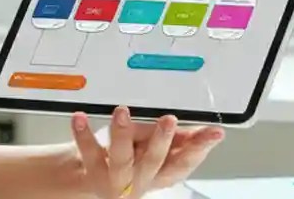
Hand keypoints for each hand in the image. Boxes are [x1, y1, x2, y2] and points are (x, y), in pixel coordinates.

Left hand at [70, 106, 223, 197]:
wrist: (96, 181)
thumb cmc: (133, 164)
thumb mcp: (161, 155)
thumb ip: (182, 142)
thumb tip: (209, 130)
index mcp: (160, 173)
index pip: (184, 162)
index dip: (200, 148)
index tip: (212, 133)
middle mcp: (140, 178)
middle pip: (153, 161)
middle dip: (162, 141)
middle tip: (169, 120)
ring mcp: (116, 177)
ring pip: (121, 159)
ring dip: (123, 135)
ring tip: (122, 113)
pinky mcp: (93, 170)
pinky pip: (88, 152)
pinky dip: (83, 135)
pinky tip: (80, 119)